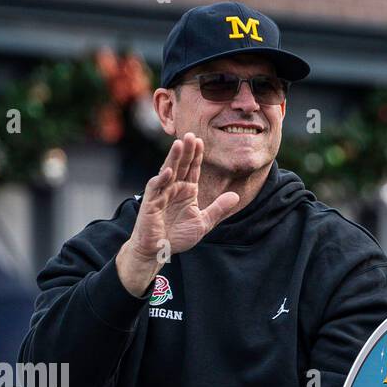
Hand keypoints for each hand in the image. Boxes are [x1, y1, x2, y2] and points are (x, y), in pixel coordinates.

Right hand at [116, 133, 240, 297]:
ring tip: (179, 144)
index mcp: (186, 191)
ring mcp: (161, 194)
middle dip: (186, 150)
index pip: (192, 169)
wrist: (158, 251)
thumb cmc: (177, 237)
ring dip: (173, 158)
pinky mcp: (151, 203)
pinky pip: (156, 188)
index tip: (201, 141)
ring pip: (168, 171)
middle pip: (181, 165)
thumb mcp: (203, 223)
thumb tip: (236, 196)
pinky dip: (162, 179)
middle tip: (191, 134)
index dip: (196, 156)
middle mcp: (173, 189)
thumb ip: (218, 209)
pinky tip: (169, 171)